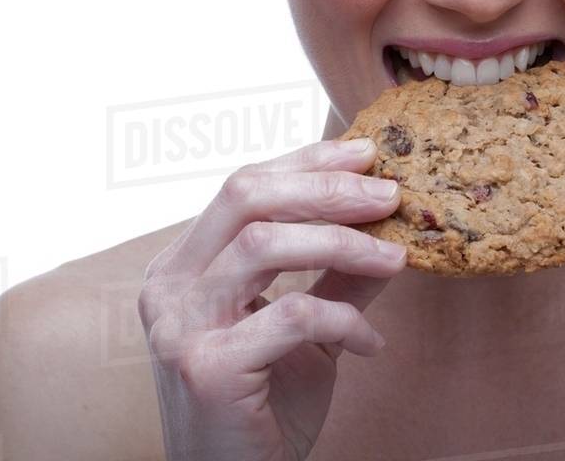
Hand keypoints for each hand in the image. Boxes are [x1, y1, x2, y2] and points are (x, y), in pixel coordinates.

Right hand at [138, 138, 406, 460]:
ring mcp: (179, 325)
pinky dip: (344, 321)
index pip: (242, 187)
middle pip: (246, 198)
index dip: (305, 161)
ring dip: (344, 244)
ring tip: (396, 260)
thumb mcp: (302, 332)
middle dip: (324, 188)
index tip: (364, 155)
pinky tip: (371, 344)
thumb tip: (389, 226)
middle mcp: (168, 285)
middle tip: (388, 195)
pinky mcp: (206, 367)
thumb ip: (334, 278)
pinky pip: (291, 315)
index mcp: (182, 265)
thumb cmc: (262, 408)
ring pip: (264, 245)